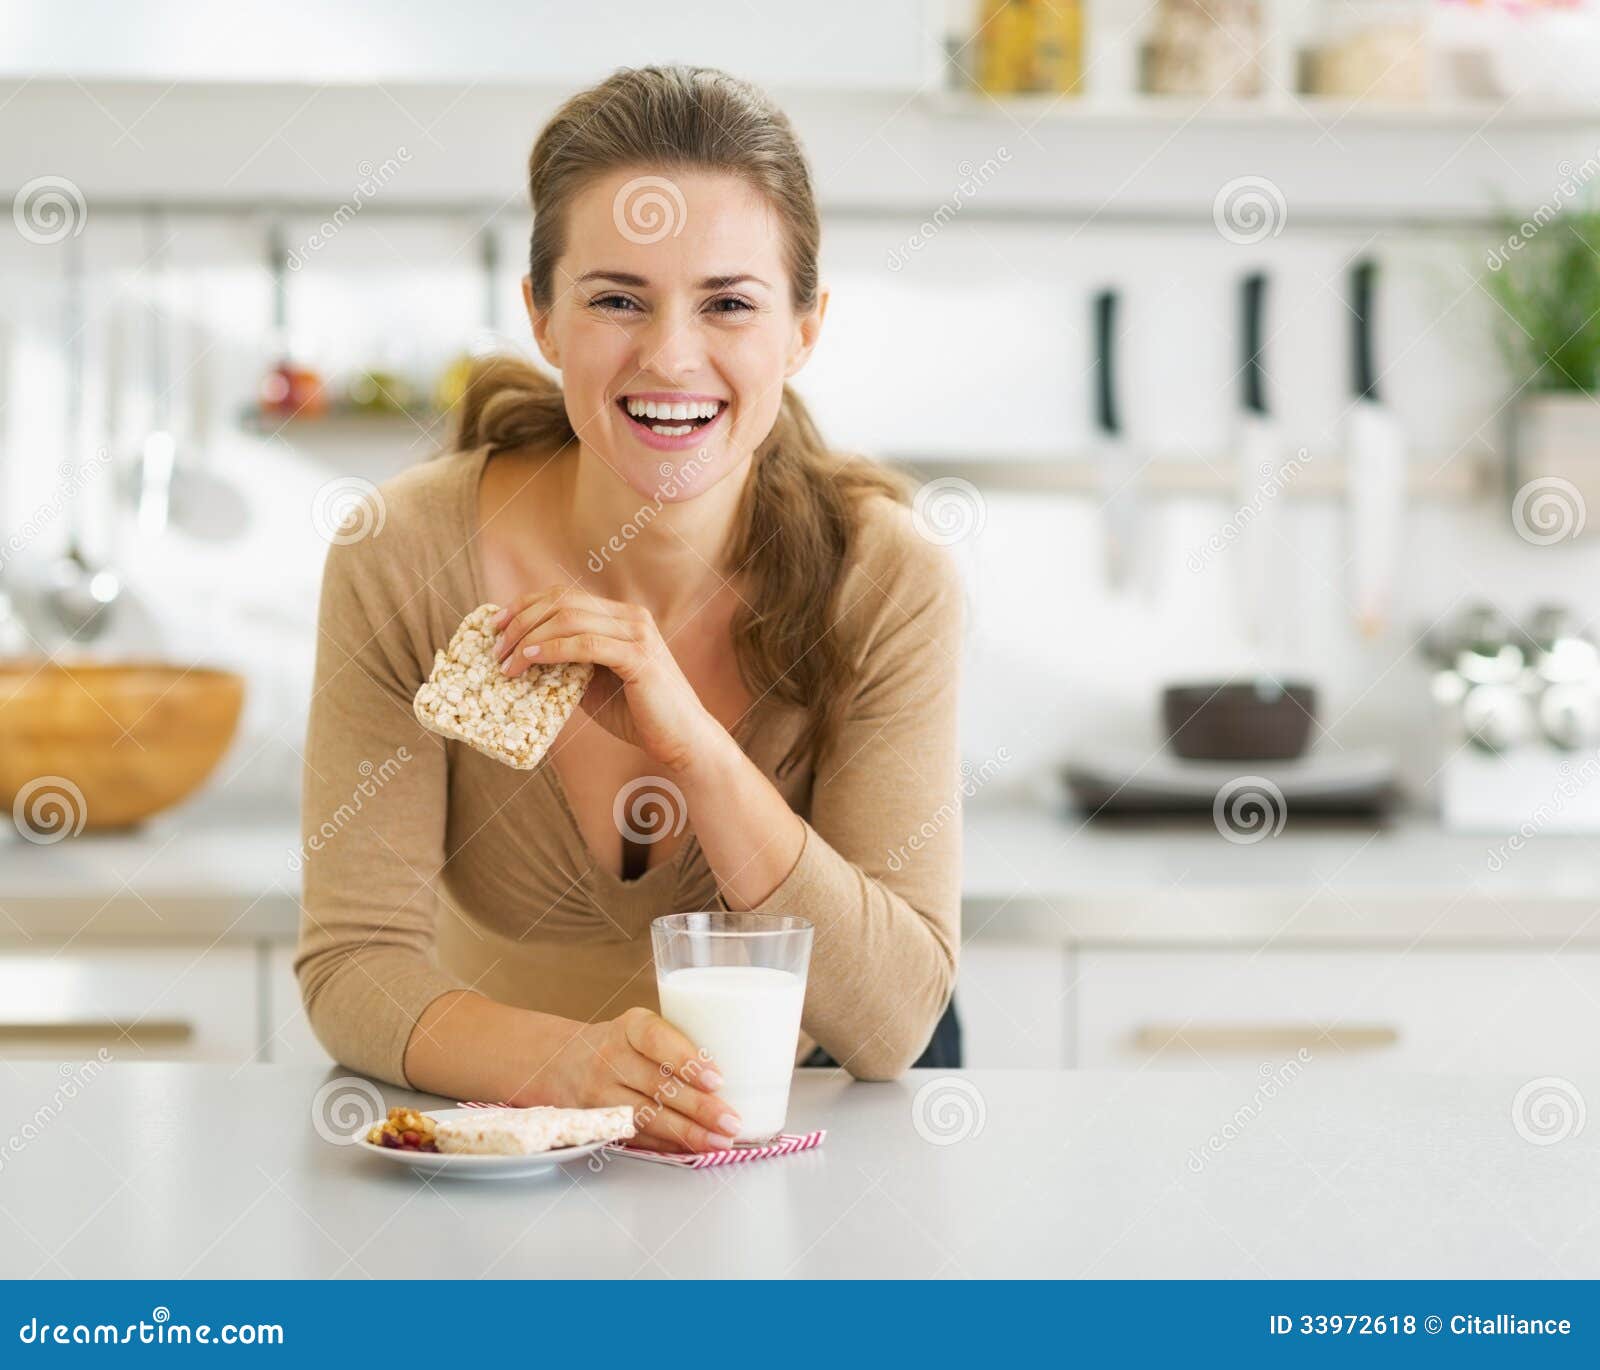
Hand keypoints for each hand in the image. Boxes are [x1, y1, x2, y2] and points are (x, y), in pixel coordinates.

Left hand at [491, 587, 723, 772]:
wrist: (682, 741)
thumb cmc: (639, 715)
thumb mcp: (594, 684)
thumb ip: (568, 665)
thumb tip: (523, 659)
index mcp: (622, 617)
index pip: (565, 596)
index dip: (525, 605)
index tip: (496, 626)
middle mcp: (631, 617)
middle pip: (563, 601)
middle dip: (521, 621)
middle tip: (495, 648)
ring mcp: (637, 634)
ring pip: (569, 619)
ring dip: (529, 638)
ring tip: (505, 662)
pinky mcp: (638, 657)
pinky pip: (585, 644)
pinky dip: (551, 649)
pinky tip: (529, 660)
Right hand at [548, 1006, 741, 1152]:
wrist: (561, 1061)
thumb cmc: (622, 1043)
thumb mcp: (642, 1028)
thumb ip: (679, 1043)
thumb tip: (743, 1068)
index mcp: (630, 1026)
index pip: (657, 1039)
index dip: (687, 1059)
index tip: (717, 1078)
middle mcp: (610, 1057)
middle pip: (657, 1085)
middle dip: (699, 1107)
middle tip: (731, 1120)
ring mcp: (599, 1092)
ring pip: (646, 1116)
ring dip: (687, 1133)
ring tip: (720, 1141)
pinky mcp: (597, 1121)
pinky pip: (636, 1136)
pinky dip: (668, 1145)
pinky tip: (693, 1148)